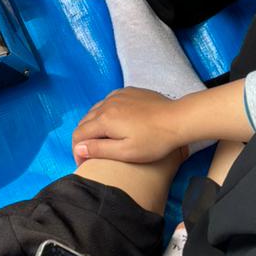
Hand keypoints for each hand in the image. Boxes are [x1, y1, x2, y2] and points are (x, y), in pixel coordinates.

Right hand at [72, 87, 192, 164]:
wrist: (178, 119)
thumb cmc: (154, 140)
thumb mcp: (126, 152)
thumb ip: (99, 149)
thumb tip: (78, 148)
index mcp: (104, 119)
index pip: (78, 135)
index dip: (77, 151)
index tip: (84, 164)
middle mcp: (107, 103)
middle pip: (84, 122)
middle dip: (83, 139)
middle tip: (92, 154)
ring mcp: (118, 95)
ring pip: (95, 110)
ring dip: (94, 126)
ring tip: (103, 140)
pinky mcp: (128, 91)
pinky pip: (108, 102)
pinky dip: (105, 113)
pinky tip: (116, 123)